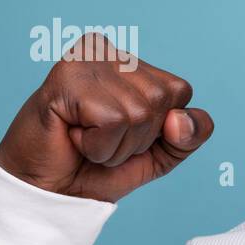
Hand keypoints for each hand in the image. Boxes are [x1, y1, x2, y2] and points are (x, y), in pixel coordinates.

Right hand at [0, 33, 214, 201]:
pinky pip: (112, 121)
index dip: (160, 128)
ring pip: (138, 113)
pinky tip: (72, 136)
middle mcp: (109, 51)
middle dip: (136, 137)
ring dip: (115, 144)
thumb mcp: (162, 153)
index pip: (180, 91)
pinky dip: (98, 146)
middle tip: (99, 138)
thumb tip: (180, 119)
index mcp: (132, 62)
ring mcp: (86, 59)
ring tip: (84, 139)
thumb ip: (191, 134)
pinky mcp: (66, 76)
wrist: (53, 193)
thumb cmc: (100, 168)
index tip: (122, 133)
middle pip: (160, 101)